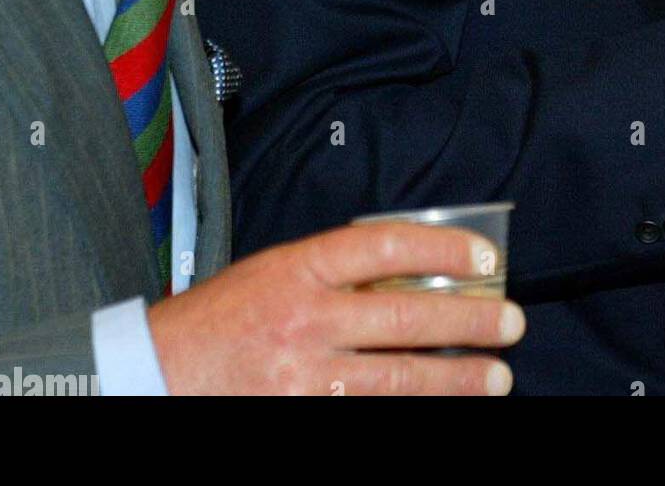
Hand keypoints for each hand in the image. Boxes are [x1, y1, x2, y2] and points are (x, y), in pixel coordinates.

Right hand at [148, 222, 523, 394]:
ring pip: (398, 378)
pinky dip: (410, 414)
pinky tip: (442, 410)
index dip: (441, 246)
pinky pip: (369, 416)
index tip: (484, 255)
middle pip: (405, 316)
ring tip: (496, 378)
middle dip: (468, 321)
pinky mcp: (300, 418)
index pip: (383, 245)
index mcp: (297, 269)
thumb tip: (411, 271)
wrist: (153, 377)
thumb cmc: (219, 320)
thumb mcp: (273, 273)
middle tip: (511, 324)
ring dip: (455, 379)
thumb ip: (334, 273)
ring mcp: (302, 378)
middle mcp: (303, 321)